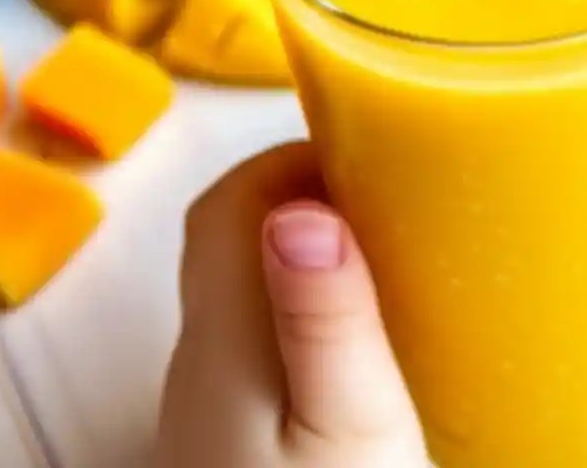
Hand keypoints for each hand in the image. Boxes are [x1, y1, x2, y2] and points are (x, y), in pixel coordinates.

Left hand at [153, 143, 426, 467]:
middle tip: (382, 192)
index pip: (229, 204)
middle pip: (230, 239)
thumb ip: (323, 320)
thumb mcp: (348, 421)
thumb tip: (301, 211)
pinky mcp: (230, 441)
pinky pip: (259, 341)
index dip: (288, 158)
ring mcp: (209, 405)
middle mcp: (201, 363)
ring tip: (385, 257)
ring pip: (244, 290)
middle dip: (302, 194)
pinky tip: (358, 343)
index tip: (363, 147)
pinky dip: (305, 309)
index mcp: (222, 338)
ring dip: (304, 255)